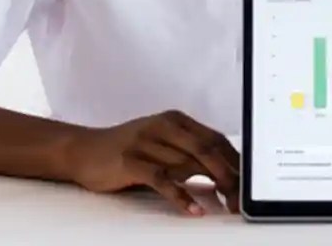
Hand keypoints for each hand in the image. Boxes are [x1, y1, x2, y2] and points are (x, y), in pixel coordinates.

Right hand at [66, 110, 239, 216]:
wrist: (83, 151)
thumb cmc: (127, 151)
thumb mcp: (162, 147)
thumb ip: (189, 156)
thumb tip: (225, 175)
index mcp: (175, 120)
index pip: (215, 138)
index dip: (235, 161)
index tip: (248, 182)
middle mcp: (163, 126)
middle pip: (207, 149)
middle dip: (229, 175)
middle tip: (240, 198)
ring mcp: (146, 141)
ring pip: (188, 164)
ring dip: (212, 187)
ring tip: (227, 205)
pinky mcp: (130, 160)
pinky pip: (162, 179)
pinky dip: (181, 196)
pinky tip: (194, 210)